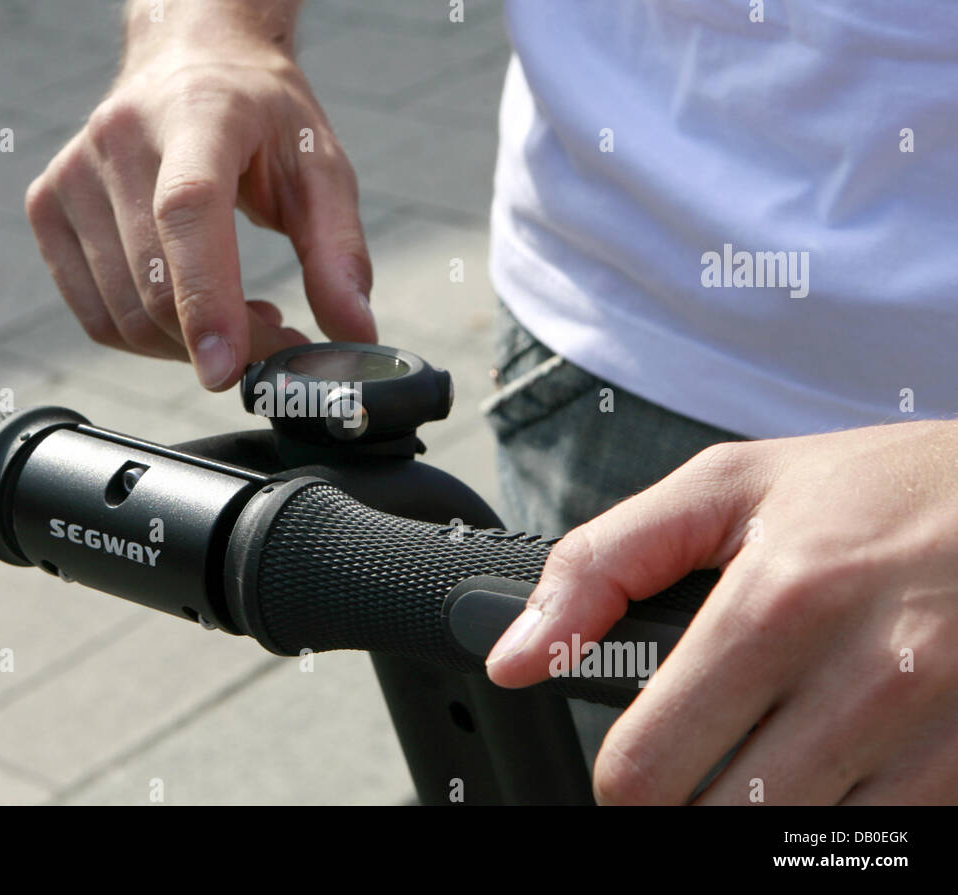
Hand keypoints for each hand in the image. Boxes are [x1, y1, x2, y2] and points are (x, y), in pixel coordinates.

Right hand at [25, 0, 375, 389]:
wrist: (191, 63)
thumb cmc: (261, 119)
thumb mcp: (321, 168)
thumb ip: (341, 253)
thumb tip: (354, 334)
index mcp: (198, 114)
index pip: (188, 212)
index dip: (206, 298)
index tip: (228, 370)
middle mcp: (119, 138)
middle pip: (155, 285)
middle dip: (224, 342)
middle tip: (278, 345)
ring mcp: (71, 174)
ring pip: (123, 316)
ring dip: (187, 348)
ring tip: (238, 316)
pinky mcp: (45, 206)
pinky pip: (95, 317)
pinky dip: (147, 339)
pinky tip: (189, 311)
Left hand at [486, 420, 957, 803]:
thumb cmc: (873, 491)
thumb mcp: (725, 489)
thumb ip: (599, 566)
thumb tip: (511, 658)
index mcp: (777, 603)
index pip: (649, 768)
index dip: (621, 783)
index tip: (632, 768)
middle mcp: (866, 676)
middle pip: (721, 824)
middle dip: (688, 806)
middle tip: (696, 769)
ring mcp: (935, 733)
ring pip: (800, 851)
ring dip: (766, 818)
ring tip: (769, 758)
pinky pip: (887, 845)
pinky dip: (844, 823)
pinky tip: (837, 768)